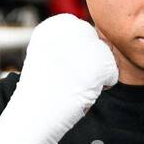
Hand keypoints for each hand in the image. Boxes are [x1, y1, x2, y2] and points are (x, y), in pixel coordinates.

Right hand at [0, 14, 118, 143]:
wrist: (31, 118)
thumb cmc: (41, 93)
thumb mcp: (52, 57)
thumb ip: (72, 44)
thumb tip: (102, 40)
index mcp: (54, 25)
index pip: (85, 35)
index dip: (77, 59)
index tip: (57, 72)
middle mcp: (67, 29)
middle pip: (98, 46)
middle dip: (88, 66)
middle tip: (65, 82)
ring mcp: (83, 45)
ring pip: (107, 59)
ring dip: (95, 77)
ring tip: (70, 86)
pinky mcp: (98, 64)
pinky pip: (113, 74)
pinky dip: (102, 88)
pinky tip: (79, 93)